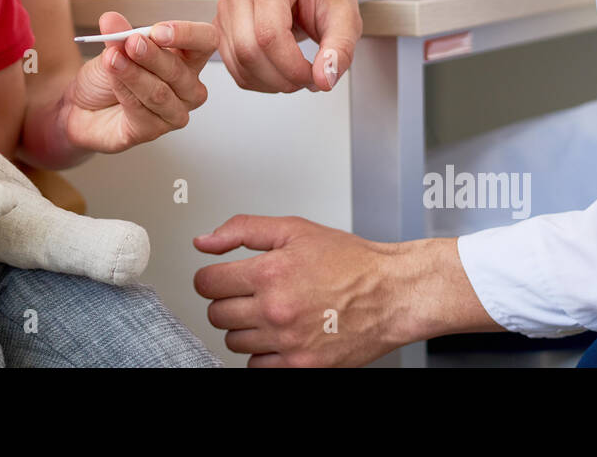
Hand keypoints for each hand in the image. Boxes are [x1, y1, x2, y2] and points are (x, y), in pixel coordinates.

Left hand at [61, 12, 216, 153]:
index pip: (206, 41)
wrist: (82, 105)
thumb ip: (118, 35)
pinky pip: (141, 111)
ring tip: (113, 60)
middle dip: (152, 55)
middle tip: (131, 43)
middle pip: (179, 70)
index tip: (159, 31)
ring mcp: (173, 112)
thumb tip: (112, 20)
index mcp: (187, 57)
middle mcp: (187, 86)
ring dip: (134, 74)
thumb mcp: (114, 47)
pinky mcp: (152, 130)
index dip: (187, 34)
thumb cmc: (109, 75)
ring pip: (159, 93)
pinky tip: (112, 81)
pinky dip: (124, 92)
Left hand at [193, 215, 500, 366]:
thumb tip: (204, 241)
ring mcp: (287, 342)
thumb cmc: (351, 262)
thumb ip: (242, 230)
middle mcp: (275, 310)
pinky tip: (281, 334)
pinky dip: (263, 353)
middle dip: (228, 301)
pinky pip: (257, 367)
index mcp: (270, 273)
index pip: (206, 284)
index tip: (221, 277)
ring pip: (234, 341)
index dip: (211, 277)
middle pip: (216, 314)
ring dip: (245, 327)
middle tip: (251, 292)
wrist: (392, 293)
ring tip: (270, 311)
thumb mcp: (295, 229)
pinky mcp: (300, 366)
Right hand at [214, 0, 362, 92]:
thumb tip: (324, 79)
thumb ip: (339, 49)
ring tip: (296, 73)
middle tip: (308, 78)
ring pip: (239, 62)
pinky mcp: (222, 27)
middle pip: (249, 50)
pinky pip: (233, 67)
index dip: (291, 65)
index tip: (314, 76)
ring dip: (271, 82)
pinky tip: (279, 71)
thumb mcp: (347, 17)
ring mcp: (226, 7)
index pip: (269, 33)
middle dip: (282, 77)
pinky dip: (258, 80)